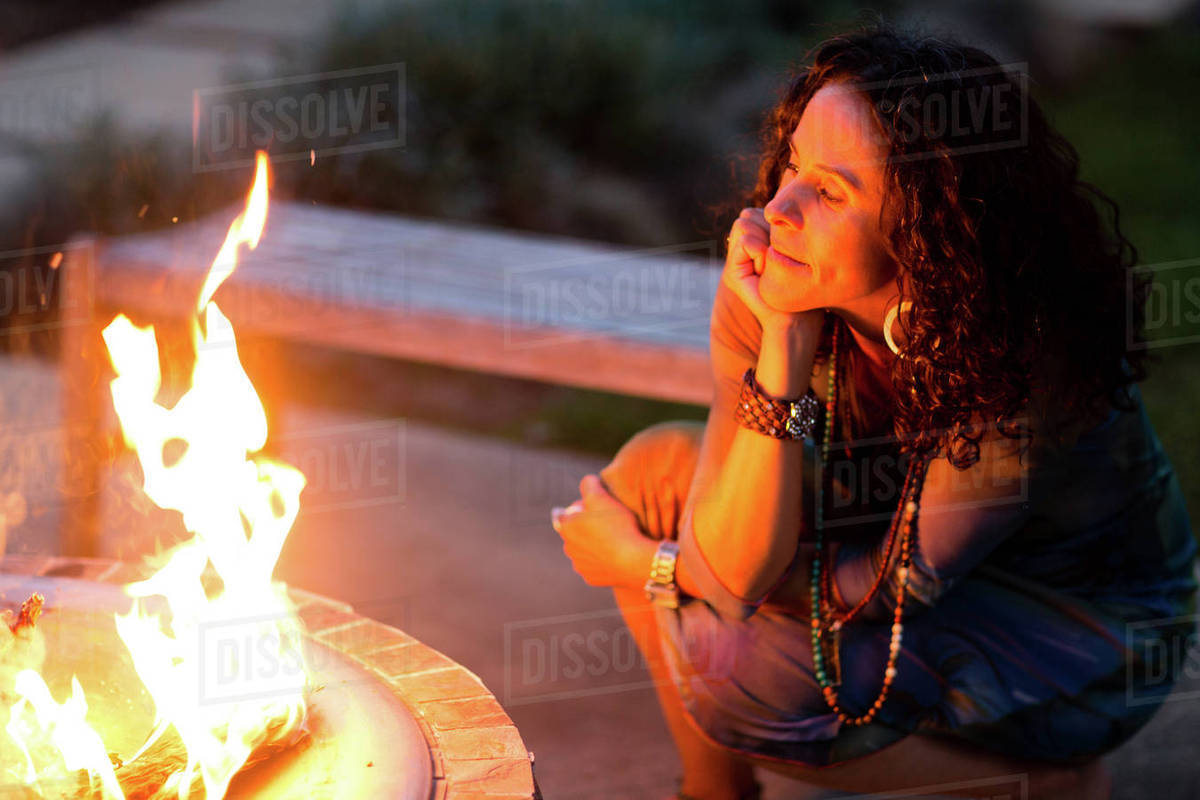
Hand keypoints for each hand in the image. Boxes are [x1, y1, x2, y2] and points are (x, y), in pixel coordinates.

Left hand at [552, 474, 655, 589]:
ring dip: (592, 545)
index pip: (561, 514)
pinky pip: (595, 566)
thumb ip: (589, 484)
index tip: (586, 508)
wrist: (634, 560)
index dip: (574, 509)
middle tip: (603, 522)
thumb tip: (587, 481)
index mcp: (566, 527)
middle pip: (573, 533)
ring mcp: (580, 566)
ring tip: (612, 539)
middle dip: (583, 528)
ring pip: (583, 551)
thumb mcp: (602, 496)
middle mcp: (568, 548)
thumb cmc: (617, 525)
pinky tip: (615, 555)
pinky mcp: (592, 579)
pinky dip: (602, 561)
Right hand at [724, 208, 823, 336]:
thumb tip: (779, 209)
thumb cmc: (804, 287)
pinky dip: (760, 250)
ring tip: (774, 264)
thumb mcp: (795, 250)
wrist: (797, 320)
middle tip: (779, 256)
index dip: (773, 223)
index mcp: (756, 245)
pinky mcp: (733, 274)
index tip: (787, 248)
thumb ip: (782, 229)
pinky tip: (767, 268)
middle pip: (747, 214)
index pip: (755, 212)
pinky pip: (745, 241)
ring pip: (743, 223)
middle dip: (767, 229)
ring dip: (764, 239)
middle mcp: (742, 252)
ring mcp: (735, 263)